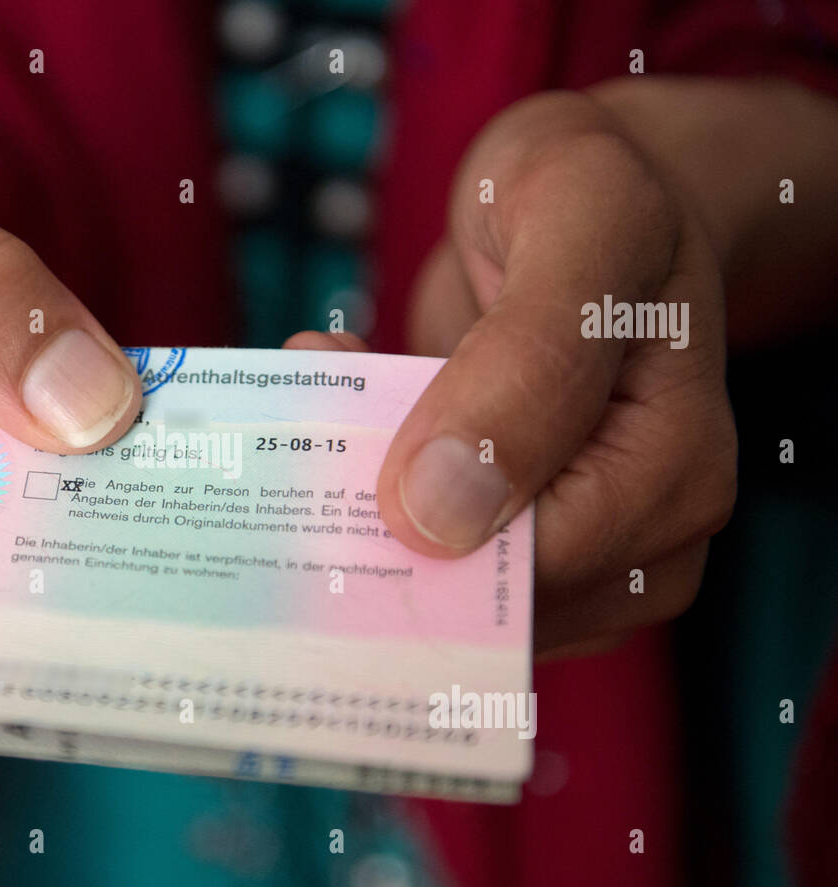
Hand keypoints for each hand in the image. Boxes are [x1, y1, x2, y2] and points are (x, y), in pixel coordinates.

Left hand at [287, 91, 737, 657]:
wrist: (575, 199)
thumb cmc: (595, 192)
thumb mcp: (580, 224)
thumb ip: (525, 362)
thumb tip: (441, 514)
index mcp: (672, 472)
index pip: (534, 568)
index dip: (426, 532)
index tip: (334, 445)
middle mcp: (636, 534)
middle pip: (480, 597)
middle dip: (378, 520)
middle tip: (308, 422)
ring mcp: (573, 543)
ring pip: (442, 587)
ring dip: (359, 506)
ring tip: (330, 395)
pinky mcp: (510, 530)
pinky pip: (426, 557)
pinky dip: (365, 499)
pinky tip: (346, 418)